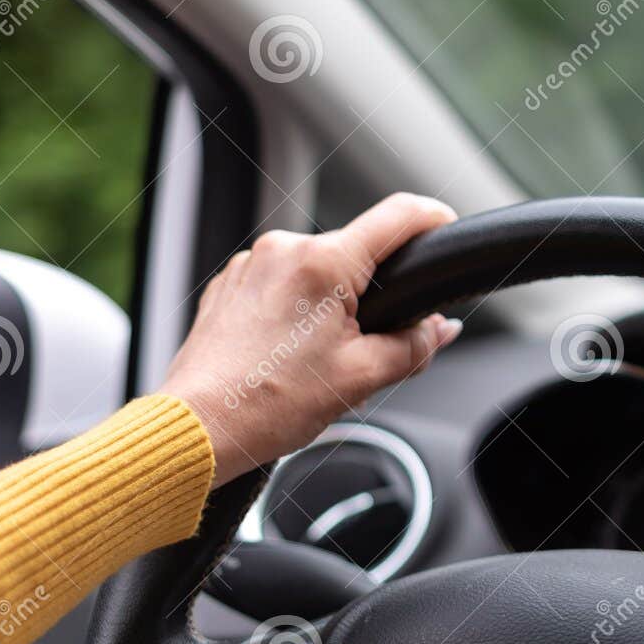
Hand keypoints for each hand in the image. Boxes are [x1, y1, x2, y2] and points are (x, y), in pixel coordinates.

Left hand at [160, 193, 462, 485]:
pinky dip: (296, 309)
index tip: (445, 229)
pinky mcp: (230, 282)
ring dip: (332, 303)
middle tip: (370, 343)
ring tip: (317, 358)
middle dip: (374, 292)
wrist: (198, 428)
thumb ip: (415, 346)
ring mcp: (251, 263)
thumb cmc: (267, 404)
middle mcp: (284, 249)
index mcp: (322, 263)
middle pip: (356, 253)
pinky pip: (281, 282)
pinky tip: (287, 352)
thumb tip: (440, 330)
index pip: (399, 216)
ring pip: (317, 270)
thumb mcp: (361, 377)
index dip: (434, 217)